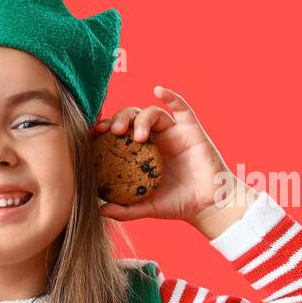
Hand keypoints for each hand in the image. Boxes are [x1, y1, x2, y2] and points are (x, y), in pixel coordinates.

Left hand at [92, 86, 252, 229]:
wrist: (208, 205)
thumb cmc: (177, 205)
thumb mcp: (147, 207)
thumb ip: (124, 210)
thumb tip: (100, 212)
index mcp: (140, 153)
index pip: (118, 134)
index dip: (105, 129)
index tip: (93, 133)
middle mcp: (154, 139)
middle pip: (132, 118)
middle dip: (120, 119)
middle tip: (113, 131)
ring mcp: (173, 133)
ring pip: (152, 113)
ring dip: (141, 119)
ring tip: (138, 137)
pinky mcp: (191, 129)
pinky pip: (181, 107)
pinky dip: (171, 96)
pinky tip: (159, 90)